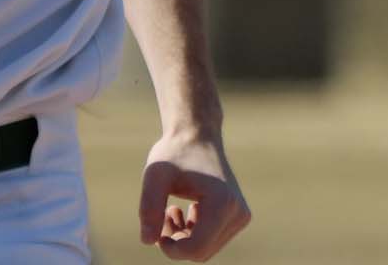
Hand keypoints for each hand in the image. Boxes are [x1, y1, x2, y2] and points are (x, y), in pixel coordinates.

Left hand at [137, 132, 250, 260]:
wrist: (197, 135)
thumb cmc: (174, 153)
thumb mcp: (155, 176)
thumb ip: (149, 208)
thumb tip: (147, 241)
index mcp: (222, 203)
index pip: (196, 248)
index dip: (171, 249)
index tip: (154, 233)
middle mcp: (238, 212)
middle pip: (201, 252)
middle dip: (176, 243)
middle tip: (160, 217)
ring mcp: (241, 216)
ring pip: (205, 250)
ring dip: (182, 238)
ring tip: (169, 212)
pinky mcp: (238, 216)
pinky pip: (211, 241)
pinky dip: (192, 234)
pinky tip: (181, 211)